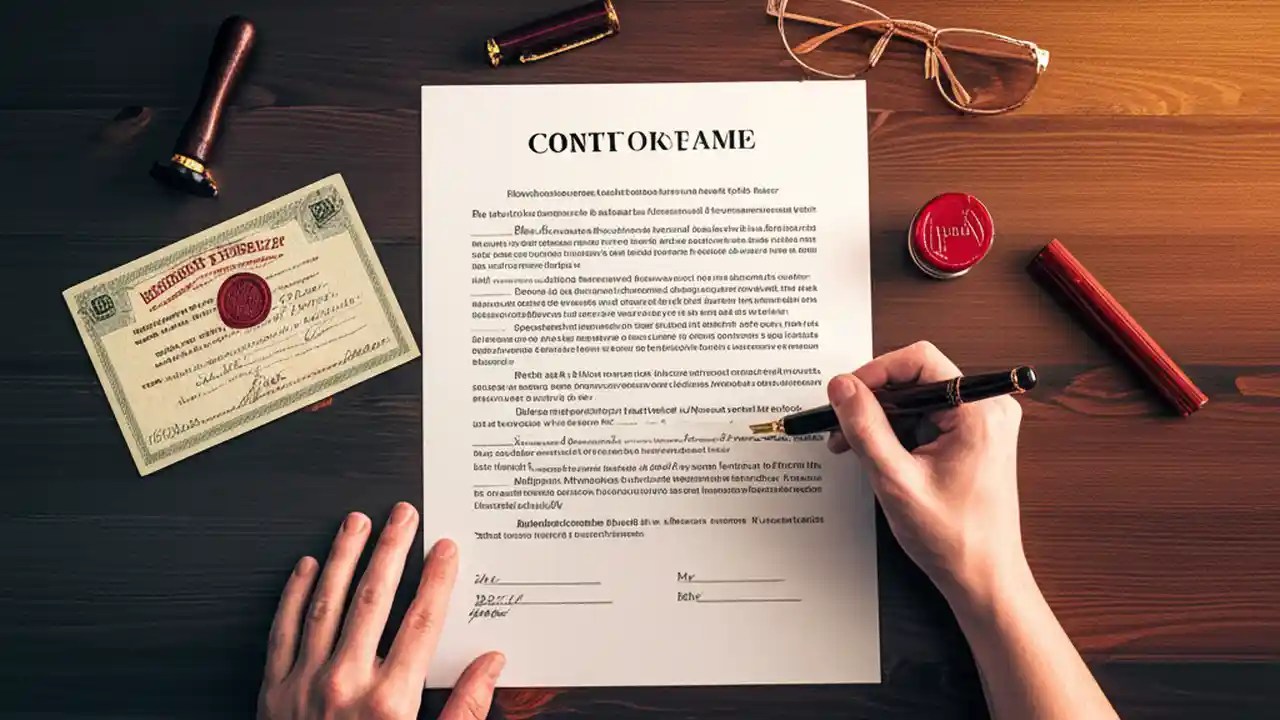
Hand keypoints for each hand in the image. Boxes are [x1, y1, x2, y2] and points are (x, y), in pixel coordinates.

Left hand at [258, 502, 503, 718]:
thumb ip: (465, 711)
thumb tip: (492, 664)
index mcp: (389, 703)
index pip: (422, 622)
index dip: (437, 578)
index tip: (446, 548)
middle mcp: (345, 685)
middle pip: (374, 599)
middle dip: (391, 549)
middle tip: (402, 514)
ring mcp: (304, 686)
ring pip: (326, 603)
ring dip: (343, 556)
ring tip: (355, 522)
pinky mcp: (272, 694)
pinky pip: (282, 631)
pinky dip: (294, 595)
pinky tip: (307, 567)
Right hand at [827, 342, 1029, 609]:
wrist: (983, 578)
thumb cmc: (954, 539)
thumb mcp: (896, 480)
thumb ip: (866, 428)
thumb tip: (842, 387)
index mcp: (980, 412)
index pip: (920, 361)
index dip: (875, 371)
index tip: (845, 393)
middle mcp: (987, 410)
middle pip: (916, 378)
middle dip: (873, 400)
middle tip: (839, 423)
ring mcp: (981, 424)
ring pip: (916, 399)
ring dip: (880, 419)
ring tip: (849, 444)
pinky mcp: (971, 439)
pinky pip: (925, 419)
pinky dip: (895, 432)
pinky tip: (872, 452)